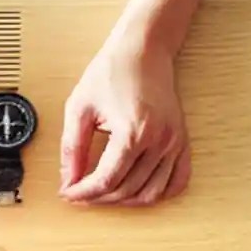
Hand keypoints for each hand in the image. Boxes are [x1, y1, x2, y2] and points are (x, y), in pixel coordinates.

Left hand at [60, 35, 190, 206]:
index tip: (68, 193)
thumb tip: (68, 180)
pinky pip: (177, 183)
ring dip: (124, 201)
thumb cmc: (113, 71)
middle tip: (80, 192)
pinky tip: (137, 191)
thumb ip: (72, 147)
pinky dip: (157, 194)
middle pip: (127, 190)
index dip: (83, 192)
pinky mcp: (182, 142)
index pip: (106, 180)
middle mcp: (158, 140)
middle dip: (99, 198)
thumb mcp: (80, 107)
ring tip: (104, 194)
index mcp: (132, 131)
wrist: (144, 49)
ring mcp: (174, 143)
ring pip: (151, 193)